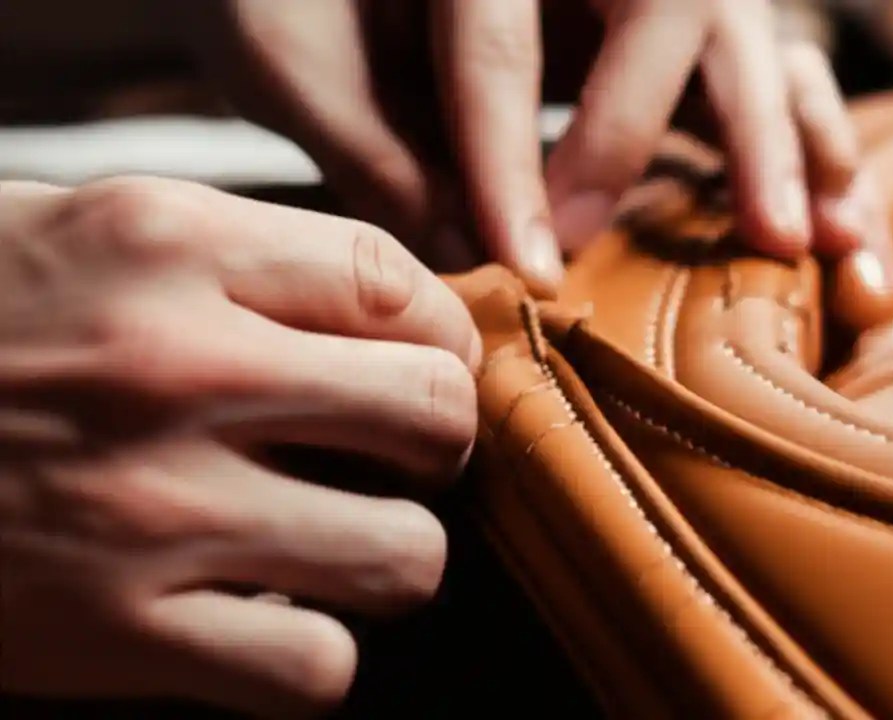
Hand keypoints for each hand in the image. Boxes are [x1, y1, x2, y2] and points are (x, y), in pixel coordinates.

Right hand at [0, 178, 478, 716]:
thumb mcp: (91, 235)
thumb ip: (246, 266)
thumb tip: (396, 320)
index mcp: (169, 248)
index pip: (401, 289)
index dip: (444, 336)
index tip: (427, 363)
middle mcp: (174, 371)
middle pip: (433, 413)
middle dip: (437, 440)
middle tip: (399, 452)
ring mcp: (149, 513)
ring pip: (403, 557)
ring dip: (389, 554)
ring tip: (339, 538)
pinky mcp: (113, 635)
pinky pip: (314, 668)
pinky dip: (313, 653)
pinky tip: (267, 612)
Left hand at [185, 0, 892, 305]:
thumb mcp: (290, 48)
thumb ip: (363, 143)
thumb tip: (460, 261)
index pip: (499, 38)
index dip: (509, 157)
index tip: (521, 267)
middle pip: (665, 13)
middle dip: (637, 140)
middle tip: (599, 244)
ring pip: (753, 42)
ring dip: (786, 150)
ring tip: (816, 244)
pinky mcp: (692, 34)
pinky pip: (778, 79)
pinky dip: (817, 155)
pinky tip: (849, 235)